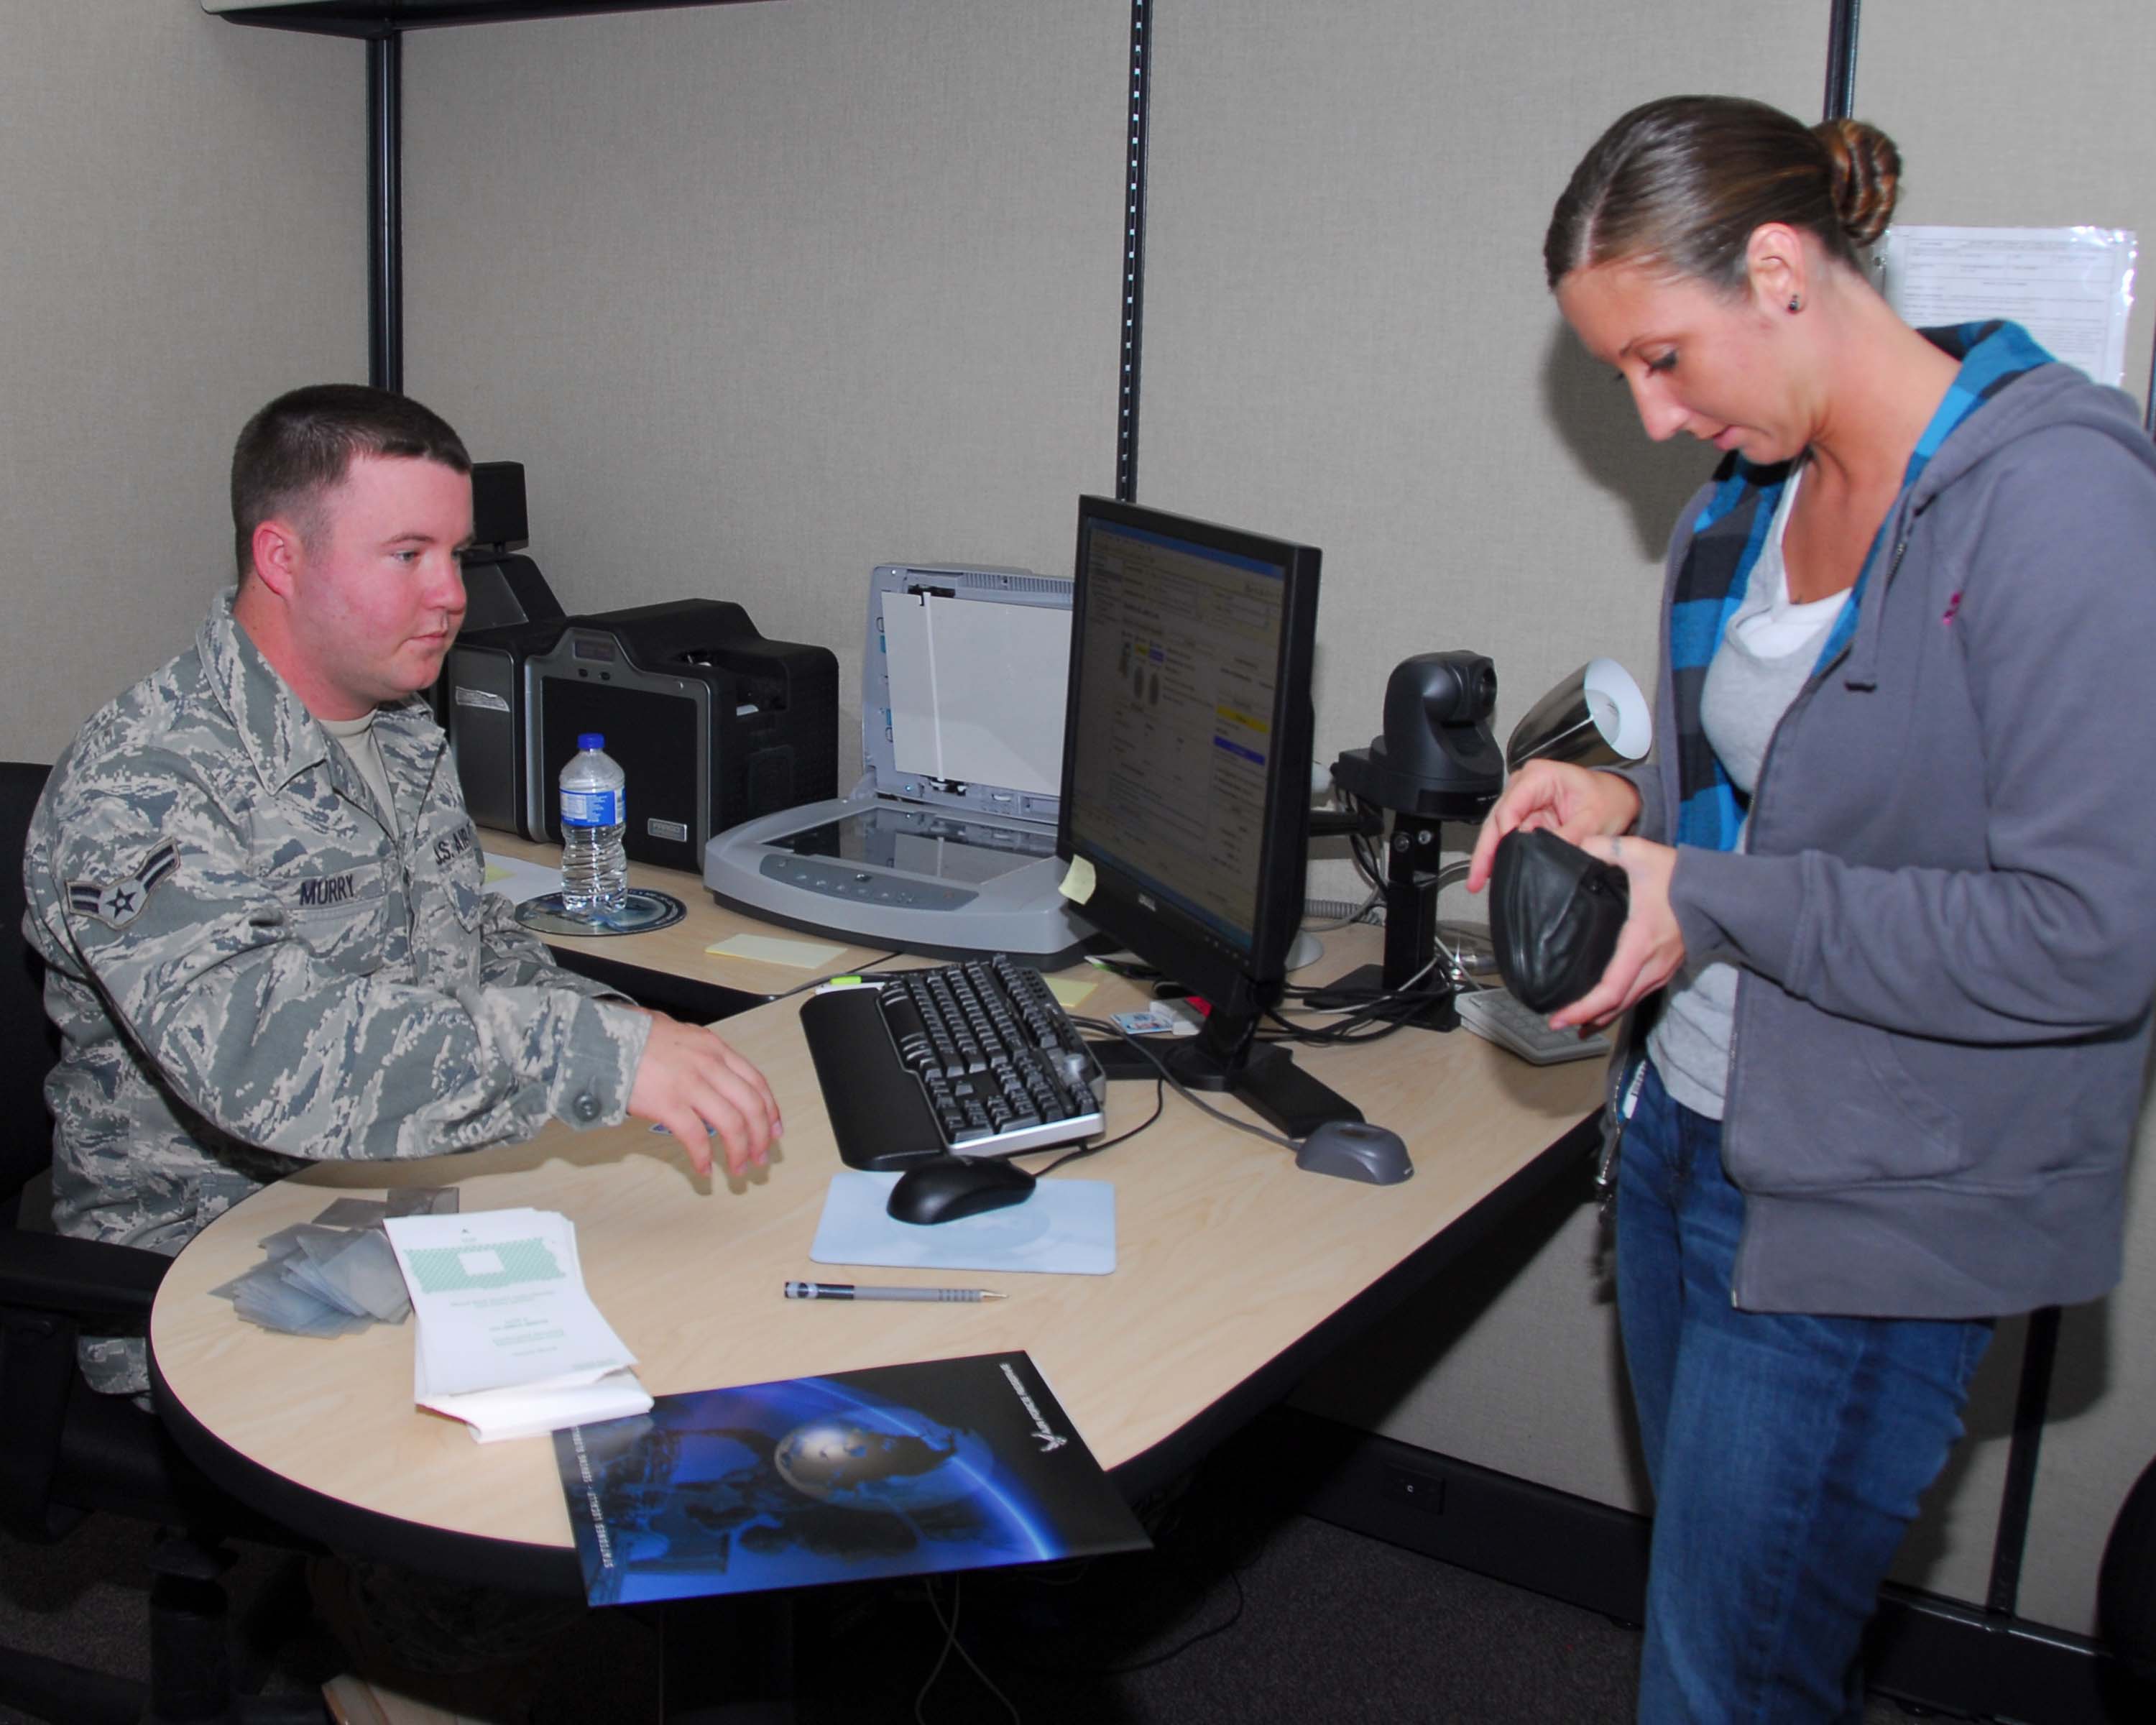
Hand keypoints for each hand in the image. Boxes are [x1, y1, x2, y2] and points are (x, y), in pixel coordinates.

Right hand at [626, 1014, 782, 1179]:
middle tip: (760, 1157)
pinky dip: (704, 1157)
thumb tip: (717, 1077)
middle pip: (751, 1106)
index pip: (757, 1082)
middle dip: (761, 1137)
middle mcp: (709, 1064)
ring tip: (738, 1169)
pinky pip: (696, 1137)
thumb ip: (703, 1055)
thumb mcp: (682, 1036)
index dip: (770, 1110)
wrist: (603, 1037)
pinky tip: (704, 1169)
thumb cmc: (637, 1037)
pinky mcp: (668, 1103)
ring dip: (739, 1151)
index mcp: (715, 1048)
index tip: (774, 1130)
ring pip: (732, 1124)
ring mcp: (690, 1084)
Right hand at [1465, 761, 1641, 894]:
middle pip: (1497, 819)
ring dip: (1489, 855)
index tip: (1502, 858)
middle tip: (1475, 878)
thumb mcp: (1594, 819)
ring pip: (1497, 829)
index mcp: (1539, 776)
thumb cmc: (1607, 799)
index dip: (1503, 834)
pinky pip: (1508, 836)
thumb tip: (1547, 853)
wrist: (1618, 799)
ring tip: (1478, 880)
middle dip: (1486, 850)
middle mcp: (1524, 785)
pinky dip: (1501, 854)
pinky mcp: (1526, 816)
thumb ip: (1571, 835)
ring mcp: (1522, 801)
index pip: (1511, 806)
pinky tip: (1491, 871)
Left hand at [1547, 833, 1685, 1031]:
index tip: (1560, 1017)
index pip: (1610, 989)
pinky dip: (1618, 1006)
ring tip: (1575, 1024)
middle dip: (1585, 1018)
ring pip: (1628, 1003)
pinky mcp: (1667, 967)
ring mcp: (1661, 969)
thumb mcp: (1637, 853)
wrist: (1719, 889)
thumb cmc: (1678, 875)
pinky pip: (1638, 994)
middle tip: (1557, 1023)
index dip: (1583, 1009)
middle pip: (1616, 1005)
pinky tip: (1605, 1009)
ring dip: (1602, 1016)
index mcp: (1639, 943)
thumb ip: (1602, 848)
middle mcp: (1651, 964)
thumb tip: (1570, 845)